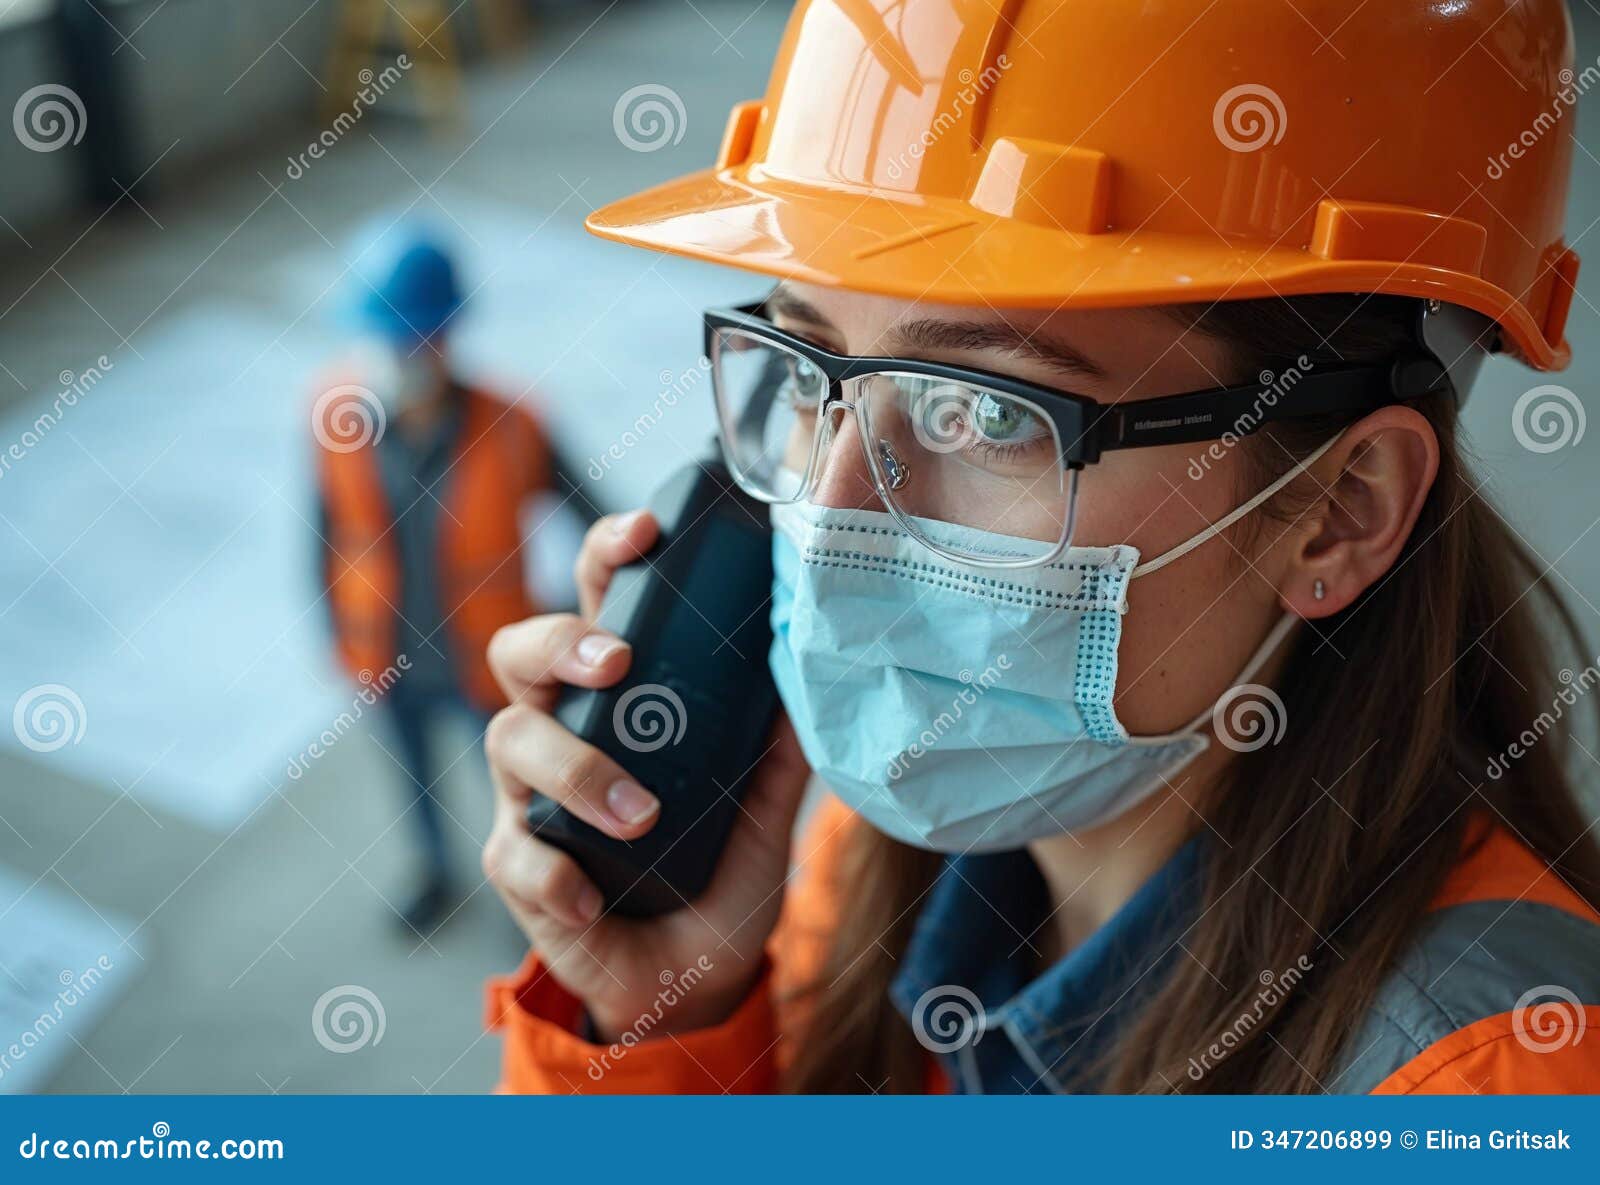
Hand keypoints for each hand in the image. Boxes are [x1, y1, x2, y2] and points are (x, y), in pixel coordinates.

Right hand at [481, 509, 809, 1038]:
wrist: (694, 974)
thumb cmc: (720, 866)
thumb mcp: (766, 802)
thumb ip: (780, 740)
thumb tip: (811, 661)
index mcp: (621, 696)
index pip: (600, 601)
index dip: (610, 555)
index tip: (646, 531)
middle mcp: (565, 728)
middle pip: (520, 650)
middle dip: (562, 640)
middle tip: (620, 664)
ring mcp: (532, 795)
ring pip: (509, 740)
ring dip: (574, 768)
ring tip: (638, 813)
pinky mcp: (518, 866)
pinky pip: (512, 853)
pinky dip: (554, 874)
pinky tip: (591, 897)